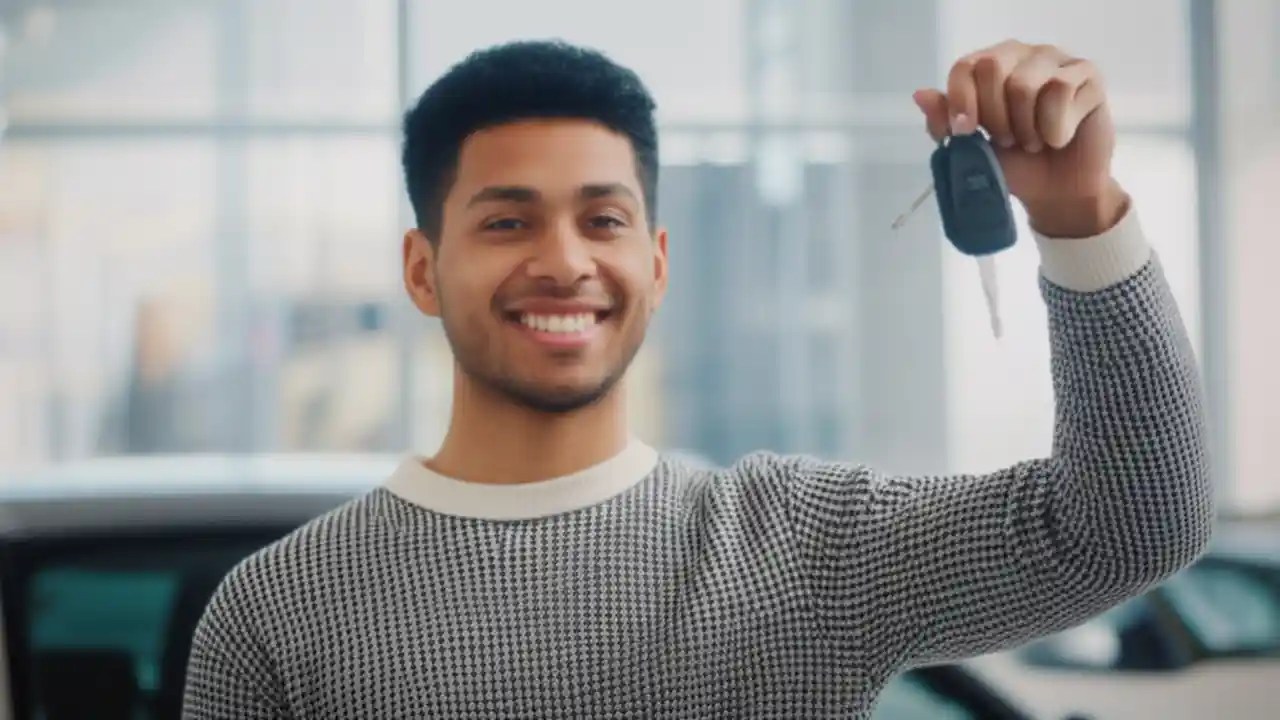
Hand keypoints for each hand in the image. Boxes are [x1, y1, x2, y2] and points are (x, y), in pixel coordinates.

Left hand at [913, 40, 1128, 237]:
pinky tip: (1059, 137)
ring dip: (1025, 127)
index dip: (961, 101)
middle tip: (1007, 140)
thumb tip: (920, 94)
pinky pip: (1061, 91)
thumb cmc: (1014, 165)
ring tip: (1033, 141)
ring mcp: (1056, 61)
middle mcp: (1022, 55)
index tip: (967, 132)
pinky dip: (1054, 127)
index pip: (965, 66)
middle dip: (994, 116)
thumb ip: (944, 122)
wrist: (1055, 193)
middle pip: (992, 67)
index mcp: (989, 67)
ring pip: (1025, 84)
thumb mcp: (969, 149)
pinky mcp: (1087, 75)